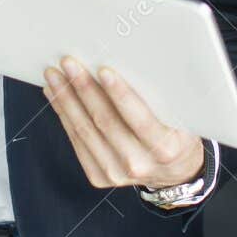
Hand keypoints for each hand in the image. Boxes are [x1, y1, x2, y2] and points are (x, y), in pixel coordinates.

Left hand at [42, 58, 203, 189]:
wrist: (175, 172)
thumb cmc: (178, 133)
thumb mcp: (182, 115)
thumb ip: (162, 96)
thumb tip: (134, 60)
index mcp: (165, 148)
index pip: (140, 119)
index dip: (121, 94)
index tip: (103, 70)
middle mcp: (138, 164)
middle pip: (105, 122)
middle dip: (84, 89)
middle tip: (69, 63)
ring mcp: (116, 173)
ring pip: (84, 131)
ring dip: (66, 99)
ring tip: (54, 75)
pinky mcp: (98, 176)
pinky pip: (76, 141)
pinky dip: (63, 115)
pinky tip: (55, 95)